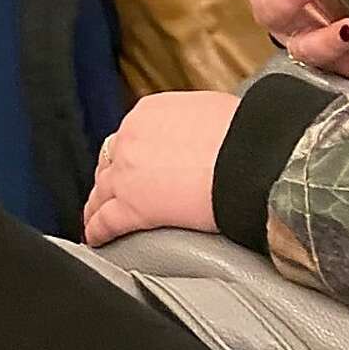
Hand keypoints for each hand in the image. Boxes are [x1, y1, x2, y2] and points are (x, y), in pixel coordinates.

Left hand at [83, 93, 238, 246]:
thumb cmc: (244, 135)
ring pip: (101, 192)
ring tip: (97, 217)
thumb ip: (191, 121)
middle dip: (112, 177)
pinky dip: (98, 231)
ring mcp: (126, 175)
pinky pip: (105, 222)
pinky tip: (98, 238)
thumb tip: (201, 130)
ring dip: (98, 205)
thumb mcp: (210, 110)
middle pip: (111, 162)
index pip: (130, 136)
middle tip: (115, 191)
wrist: (250, 159)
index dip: (130, 154)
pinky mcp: (132, 208)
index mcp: (149, 113)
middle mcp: (130, 140)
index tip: (134, 164)